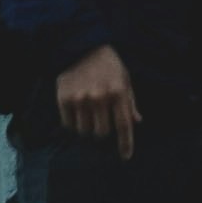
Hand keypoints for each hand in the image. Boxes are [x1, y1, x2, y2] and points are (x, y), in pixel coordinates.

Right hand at [57, 42, 140, 158]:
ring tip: (88, 111)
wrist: (81, 45)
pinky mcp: (64, 99)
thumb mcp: (124, 78)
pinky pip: (69, 125)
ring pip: (84, 132)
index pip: (123, 125)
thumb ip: (130, 101)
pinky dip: (73, 122)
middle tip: (101, 119)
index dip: (126, 143)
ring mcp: (80, 99)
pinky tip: (76, 109)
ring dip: (87, 126)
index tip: (126, 156)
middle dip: (102, 130)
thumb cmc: (107, 64)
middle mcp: (99, 97)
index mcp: (118, 91)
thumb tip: (137, 122)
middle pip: (101, 133)